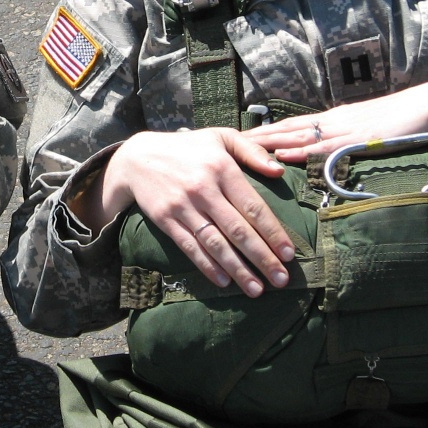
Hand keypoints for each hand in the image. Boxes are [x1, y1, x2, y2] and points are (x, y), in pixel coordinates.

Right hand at [79, 127, 294, 296]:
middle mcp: (203, 189)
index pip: (253, 206)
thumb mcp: (220, 137)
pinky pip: (190, 247)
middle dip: (262, 258)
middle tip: (281, 280)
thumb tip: (279, 170)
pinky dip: (207, 266)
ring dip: (238, 269)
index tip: (289, 254)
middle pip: (238, 230)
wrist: (137, 158)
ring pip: (215, 243)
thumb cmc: (188, 148)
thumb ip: (252, 150)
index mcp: (222, 168)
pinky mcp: (165, 220)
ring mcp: (183, 206)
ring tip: (256, 289)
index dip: (273, 232)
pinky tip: (224, 281)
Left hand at [249, 73, 427, 163]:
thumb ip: (340, 139)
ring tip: (241, 150)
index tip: (234, 139)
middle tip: (224, 144)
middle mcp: (331, 121)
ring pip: (297, 136)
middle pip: (284, 129)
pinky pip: (324, 148)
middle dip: (253, 138)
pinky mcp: (357, 140)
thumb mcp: (362, 129)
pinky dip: (301, 153)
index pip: (289, 126)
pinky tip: (283, 157)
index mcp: (331, 119)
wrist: (426, 105)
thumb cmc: (398, 120)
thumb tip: (319, 151)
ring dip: (268, 144)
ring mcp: (343, 130)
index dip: (261, 132)